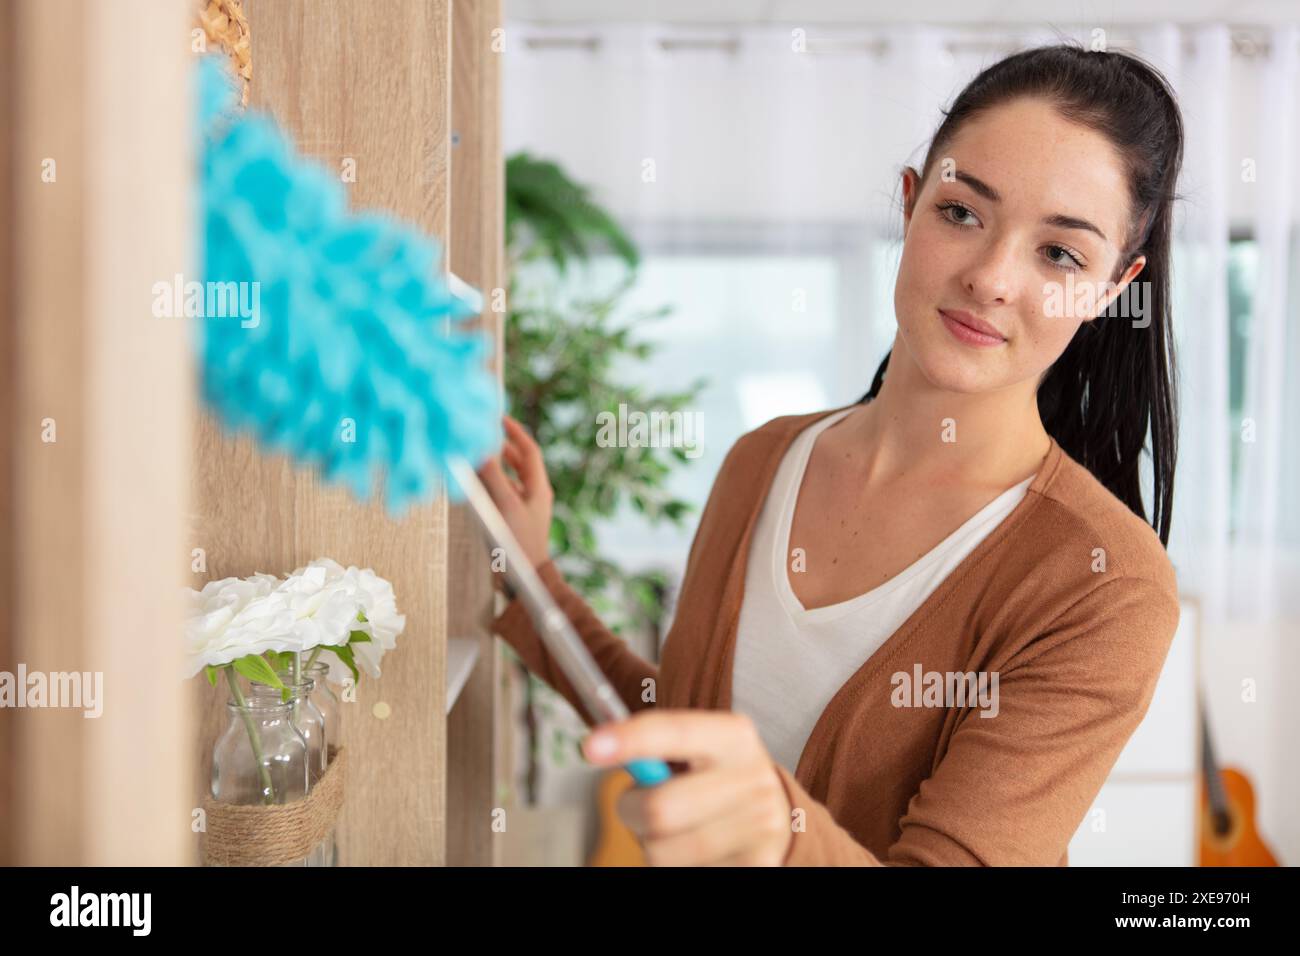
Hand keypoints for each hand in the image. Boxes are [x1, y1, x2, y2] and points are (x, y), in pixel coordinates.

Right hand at [478, 415, 552, 574]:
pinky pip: (504, 495)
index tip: (500, 418)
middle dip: (504, 447)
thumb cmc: (518, 542)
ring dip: (496, 466)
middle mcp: (535, 495)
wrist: (525, 579)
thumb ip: (492, 476)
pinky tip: (476, 487)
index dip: (515, 432)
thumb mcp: (504, 505)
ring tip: (478, 457)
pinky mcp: (516, 521)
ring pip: (511, 478)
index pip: (529, 451)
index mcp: (538, 488)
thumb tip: (481, 450)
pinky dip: (491, 485)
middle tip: (486, 435)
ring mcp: (526, 508)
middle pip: (521, 463)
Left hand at [581, 710, 793, 865]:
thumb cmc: (713, 776)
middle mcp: (754, 779)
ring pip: (663, 852)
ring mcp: (760, 828)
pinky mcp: (756, 868)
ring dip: (651, 844)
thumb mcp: (696, 747)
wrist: (776, 816)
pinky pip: (680, 874)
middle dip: (632, 810)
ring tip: (673, 828)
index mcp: (735, 736)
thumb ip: (654, 746)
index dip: (631, 739)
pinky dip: (673, 864)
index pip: (675, 731)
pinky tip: (694, 850)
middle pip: (660, 808)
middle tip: (639, 804)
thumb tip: (599, 747)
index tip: (591, 746)